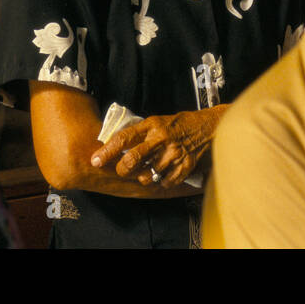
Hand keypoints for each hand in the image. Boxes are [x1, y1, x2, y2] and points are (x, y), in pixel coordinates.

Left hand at [90, 108, 224, 186]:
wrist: (208, 126)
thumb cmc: (179, 124)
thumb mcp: (157, 122)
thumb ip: (139, 133)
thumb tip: (113, 146)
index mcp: (152, 125)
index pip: (124, 137)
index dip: (107, 151)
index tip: (95, 160)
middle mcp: (162, 138)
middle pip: (133, 159)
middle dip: (122, 169)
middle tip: (122, 170)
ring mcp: (174, 153)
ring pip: (148, 175)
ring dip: (143, 177)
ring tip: (146, 171)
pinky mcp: (185, 165)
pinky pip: (165, 182)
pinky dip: (161, 181)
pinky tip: (163, 174)